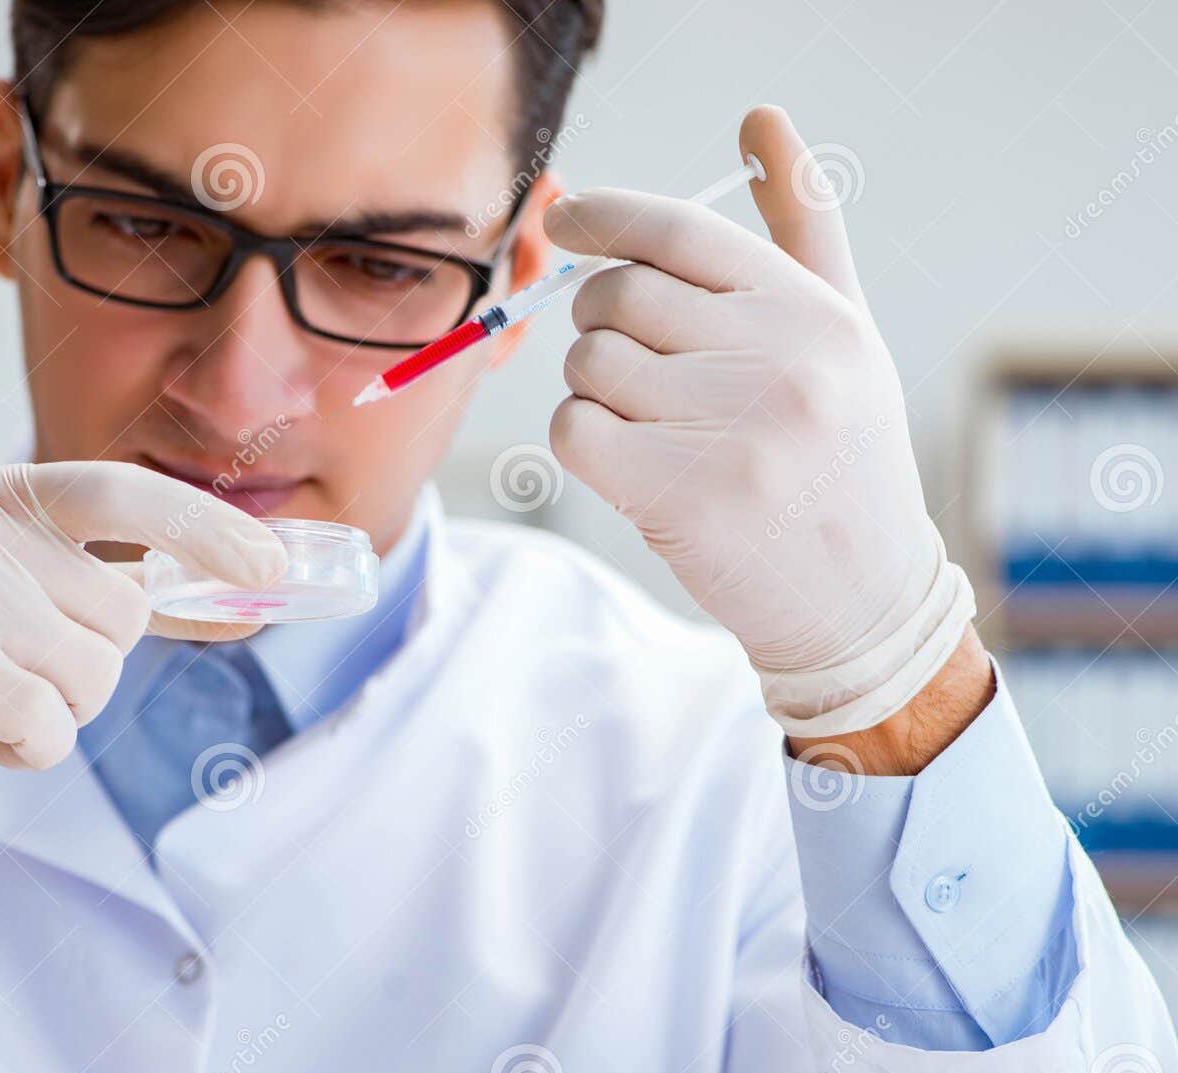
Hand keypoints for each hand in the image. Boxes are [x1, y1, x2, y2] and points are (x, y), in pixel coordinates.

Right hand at [0, 461, 285, 895]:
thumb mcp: (12, 599)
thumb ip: (111, 588)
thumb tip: (248, 596)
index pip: (124, 493)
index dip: (207, 528)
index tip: (275, 567)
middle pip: (122, 609)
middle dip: (98, 663)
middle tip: (25, 671)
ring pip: (92, 672)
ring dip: (60, 710)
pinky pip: (47, 721)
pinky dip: (31, 748)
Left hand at [544, 106, 972, 737]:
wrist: (861, 601)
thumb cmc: (839, 459)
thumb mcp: (843, 336)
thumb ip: (802, 229)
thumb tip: (761, 116)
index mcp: (811, 313)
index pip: (679, 230)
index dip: (607, 215)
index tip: (566, 220)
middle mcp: (781, 361)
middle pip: (617, 297)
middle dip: (599, 324)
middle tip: (627, 364)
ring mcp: (735, 431)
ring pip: (589, 365)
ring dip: (594, 392)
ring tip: (647, 426)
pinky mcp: (686, 497)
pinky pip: (574, 431)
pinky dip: (581, 442)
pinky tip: (626, 463)